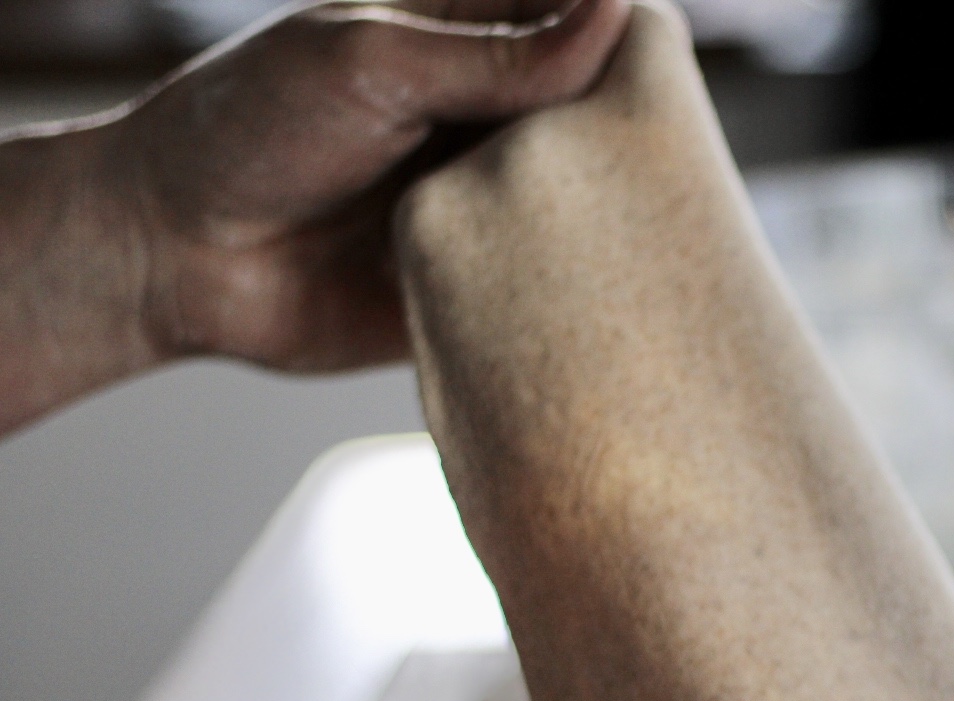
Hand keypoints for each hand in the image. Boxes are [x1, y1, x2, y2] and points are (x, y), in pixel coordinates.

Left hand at [106, 0, 630, 371]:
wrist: (169, 259)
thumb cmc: (244, 128)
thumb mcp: (370, 63)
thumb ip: (495, 52)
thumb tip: (621, 9)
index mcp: (471, 37)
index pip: (592, 26)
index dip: (636, 50)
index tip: (664, 88)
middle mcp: (493, 118)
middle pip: (608, 125)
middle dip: (642, 151)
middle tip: (673, 184)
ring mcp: (493, 203)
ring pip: (592, 212)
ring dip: (618, 229)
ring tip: (654, 246)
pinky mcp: (486, 285)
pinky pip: (553, 291)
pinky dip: (579, 298)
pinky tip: (613, 306)